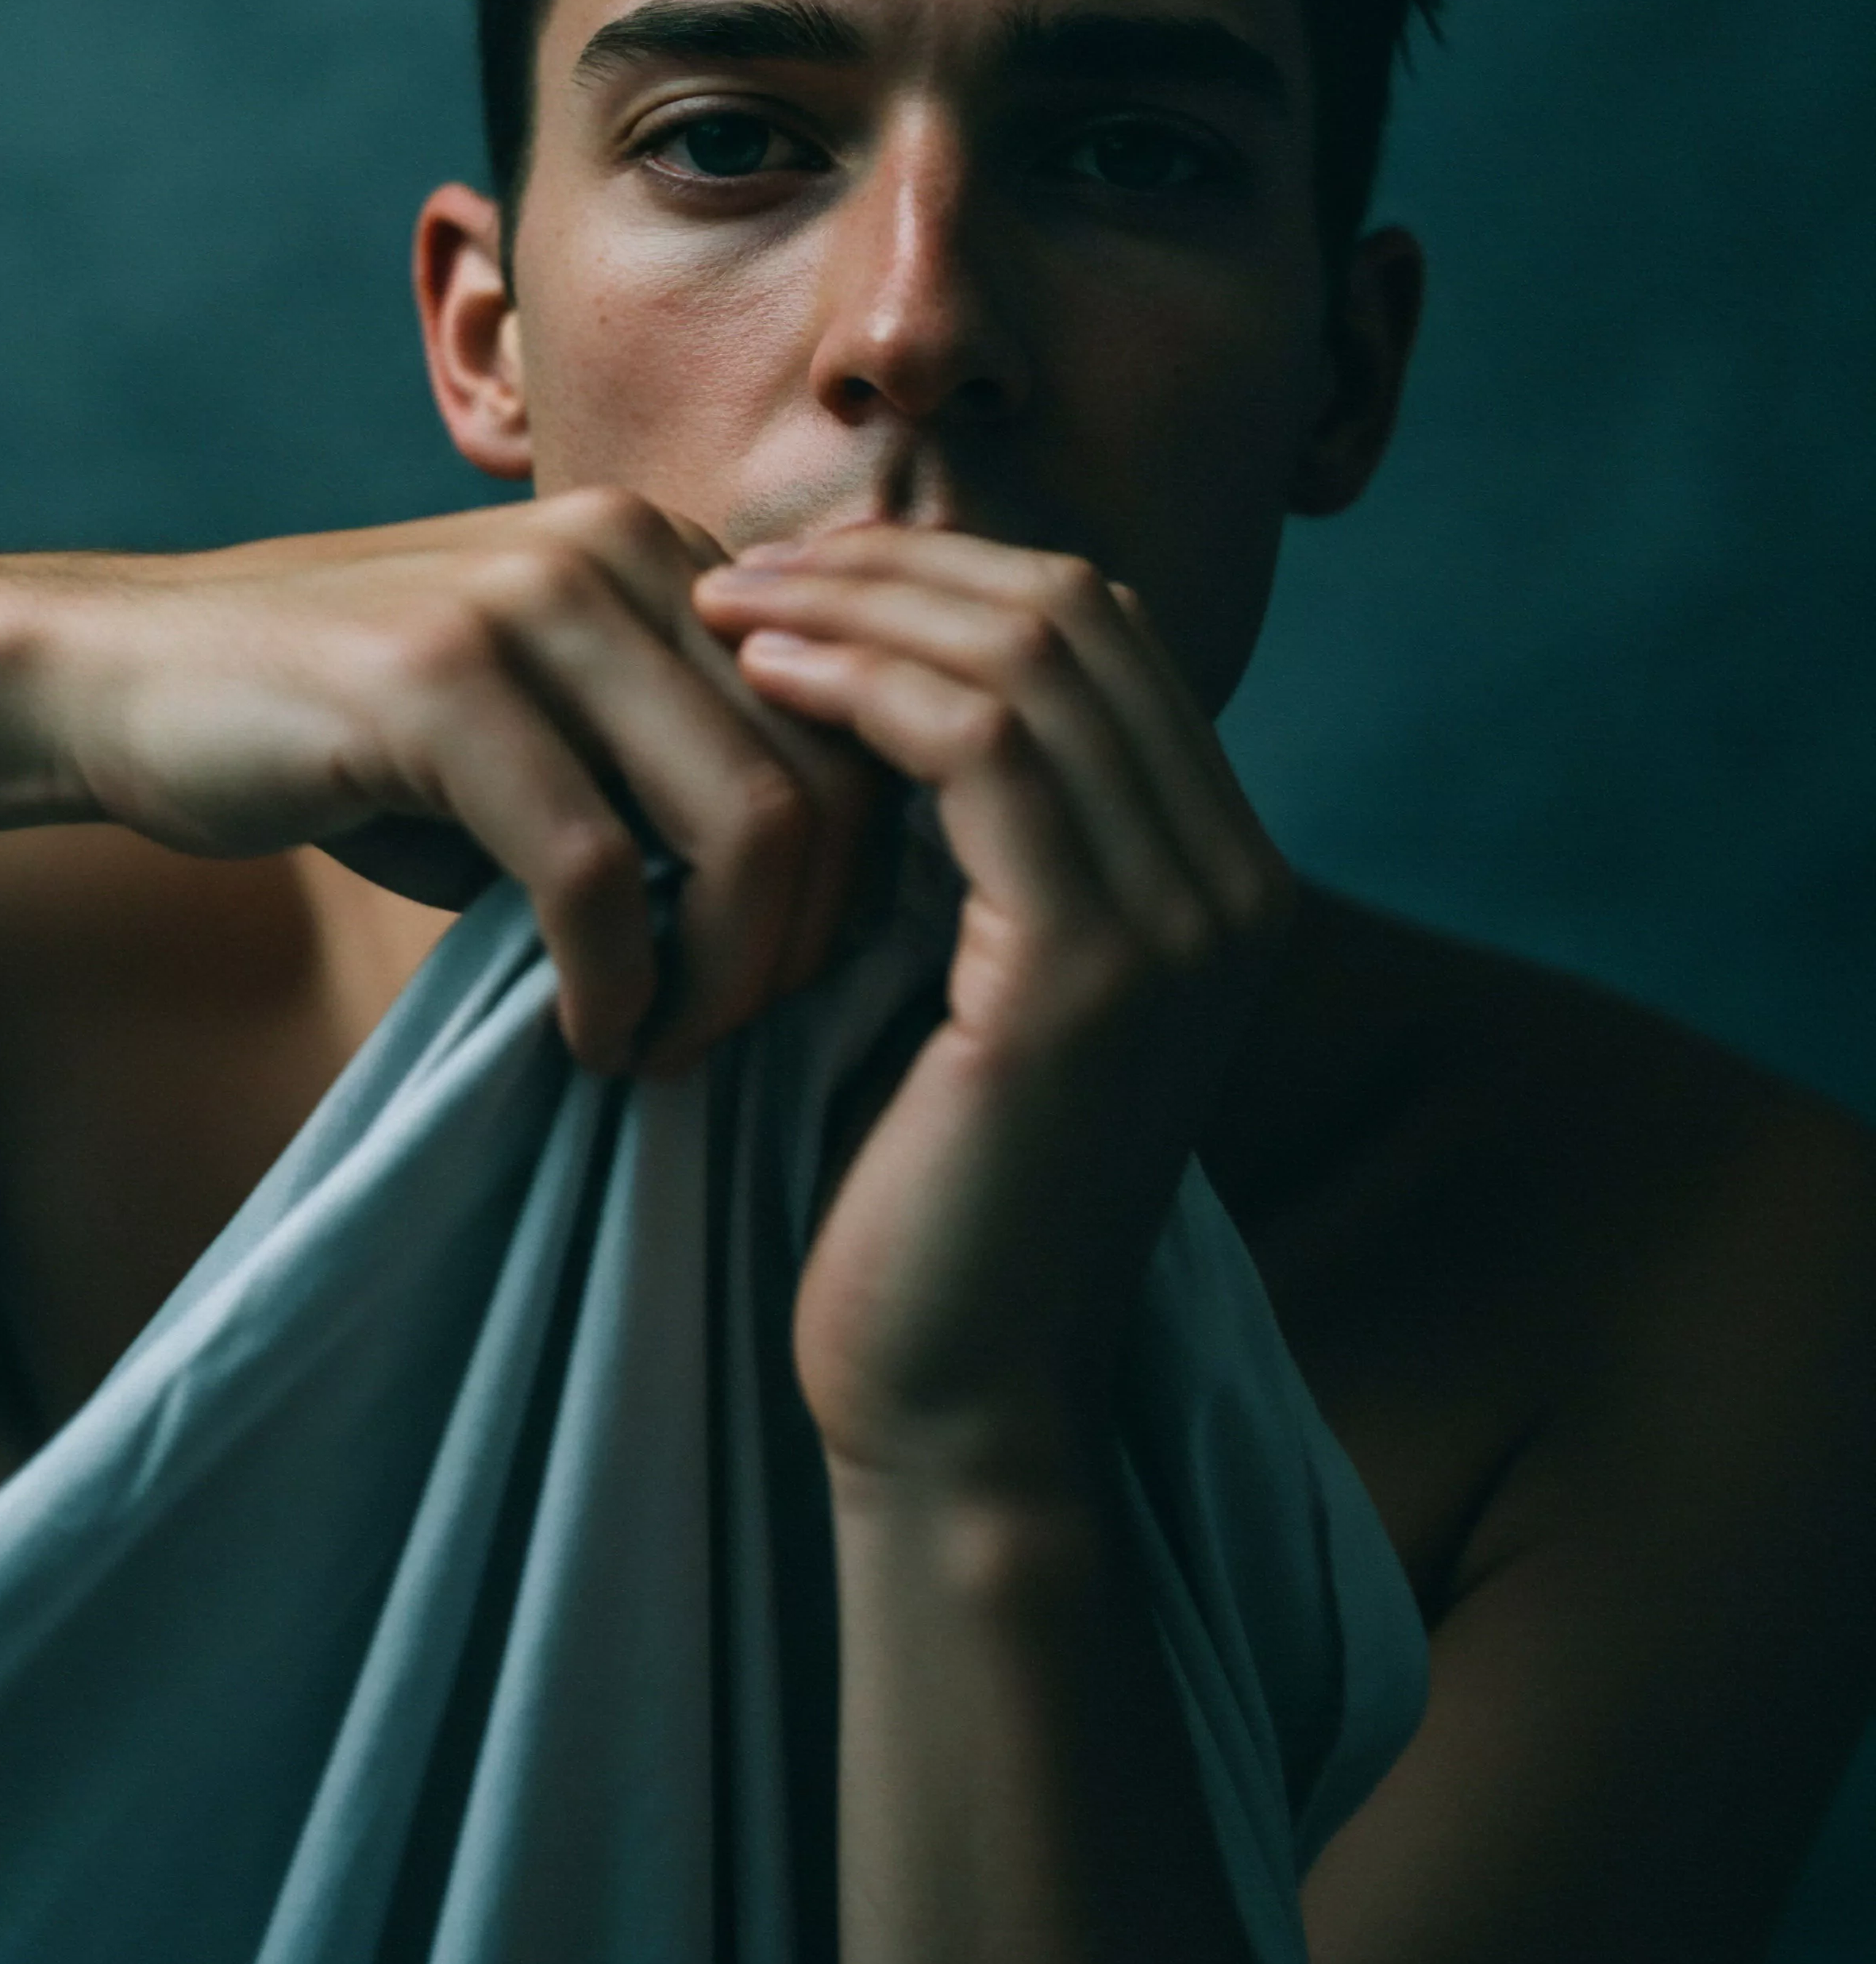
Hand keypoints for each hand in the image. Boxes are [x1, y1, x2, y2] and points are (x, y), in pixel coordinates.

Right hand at [50, 492, 877, 1068]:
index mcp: (665, 549)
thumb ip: (666, 786)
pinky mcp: (440, 677)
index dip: (854, 877)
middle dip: (806, 944)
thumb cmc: (349, 737)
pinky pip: (594, 866)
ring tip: (665, 1049)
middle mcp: (620, 546)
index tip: (789, 985)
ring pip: (739, 821)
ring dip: (725, 977)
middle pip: (824, 776)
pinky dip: (615, 984)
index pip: (849, 720)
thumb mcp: (537, 739)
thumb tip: (808, 922)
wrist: (126, 676)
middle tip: (737, 1041)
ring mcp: (531, 600)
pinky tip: (588, 1038)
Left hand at [696, 525, 1293, 1497]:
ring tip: (727, 610)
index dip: (945, 571)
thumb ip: (968, 835)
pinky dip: (863, 684)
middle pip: (1078, 612)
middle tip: (742, 571)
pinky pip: (984, 750)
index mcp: (1219, 869)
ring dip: (862, 609)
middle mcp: (1237, 879)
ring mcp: (1185, 922)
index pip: (1101, 629)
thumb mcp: (962, 970)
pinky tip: (760, 682)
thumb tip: (870, 667)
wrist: (956, 1397)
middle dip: (897, 567)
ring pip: (1032, 657)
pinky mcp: (1096, 973)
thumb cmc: (926, 1188)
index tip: (796, 576)